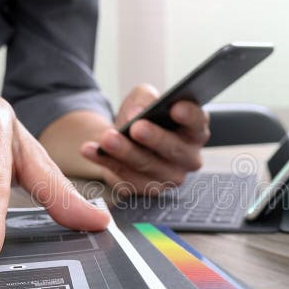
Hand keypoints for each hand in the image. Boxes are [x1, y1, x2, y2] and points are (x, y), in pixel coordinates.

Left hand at [79, 84, 209, 193]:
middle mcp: (189, 157)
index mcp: (194, 131)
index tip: (175, 108)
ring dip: (125, 152)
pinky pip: (127, 178)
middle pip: (174, 149)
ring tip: (106, 138)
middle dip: (154, 138)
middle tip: (136, 128)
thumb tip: (136, 113)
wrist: (126, 140)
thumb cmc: (143, 117)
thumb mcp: (144, 99)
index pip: (198, 124)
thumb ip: (145, 99)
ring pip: (148, 166)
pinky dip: (107, 163)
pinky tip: (91, 150)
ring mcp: (170, 177)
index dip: (189, 116)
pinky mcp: (147, 189)